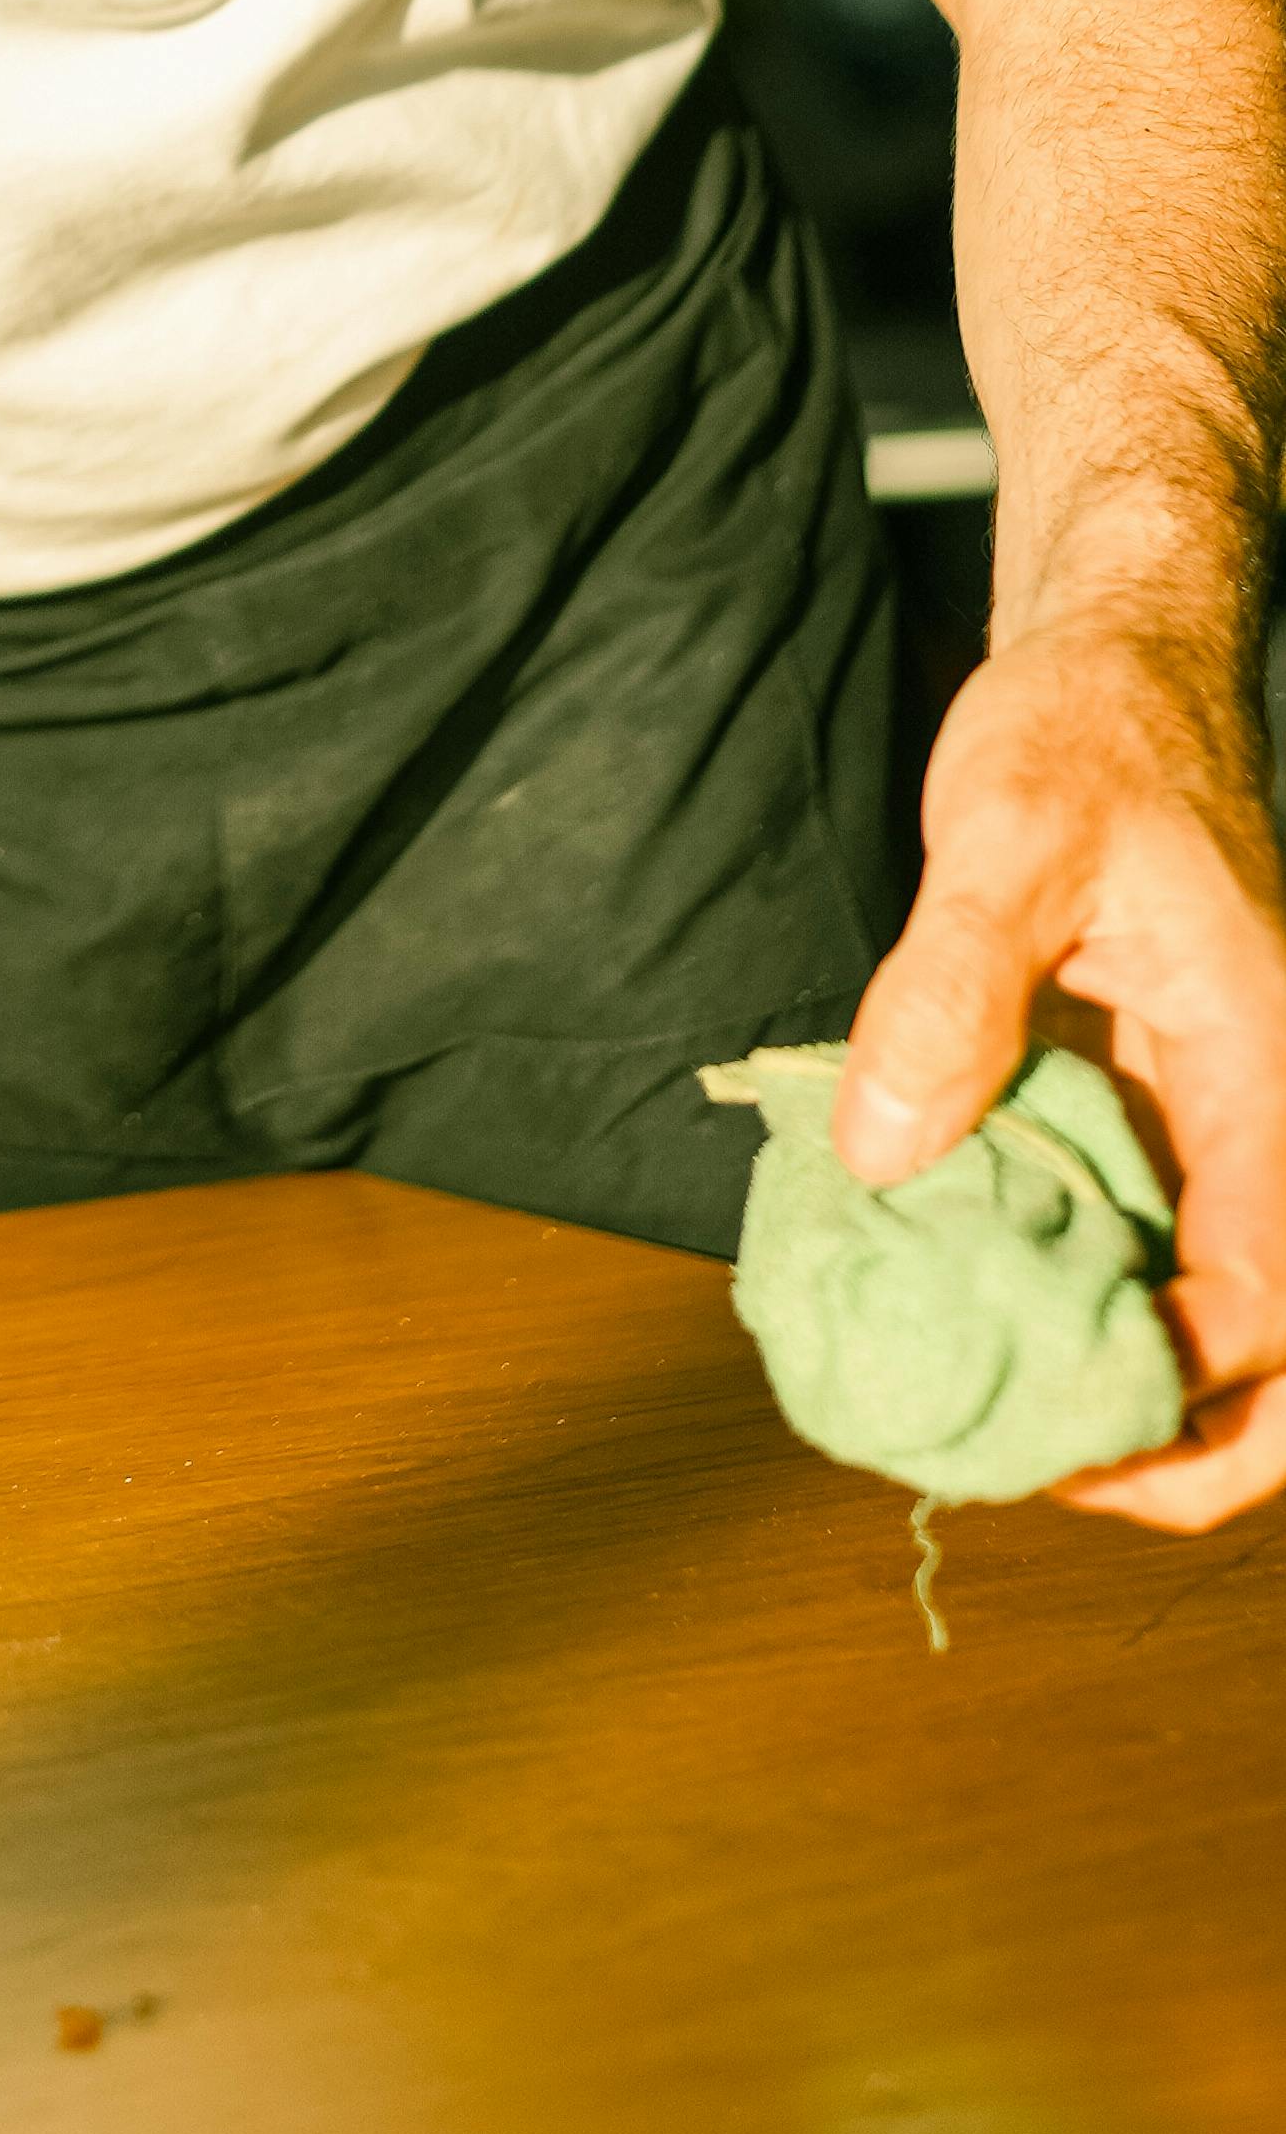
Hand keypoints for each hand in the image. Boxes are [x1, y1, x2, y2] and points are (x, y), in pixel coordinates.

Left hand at [835, 616, 1285, 1529]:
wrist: (1117, 675)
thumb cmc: (1084, 739)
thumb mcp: (1005, 836)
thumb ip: (950, 987)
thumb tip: (885, 1152)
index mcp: (1269, 1082)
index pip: (1265, 1300)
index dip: (1170, 1390)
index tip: (1044, 1421)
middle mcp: (1261, 1127)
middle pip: (1273, 1360)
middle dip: (1170, 1450)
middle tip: (1014, 1457)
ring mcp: (1208, 1131)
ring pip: (1204, 1318)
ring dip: (1111, 1385)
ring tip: (966, 1401)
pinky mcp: (1149, 1118)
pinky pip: (1130, 1242)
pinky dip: (1059, 1291)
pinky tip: (946, 1288)